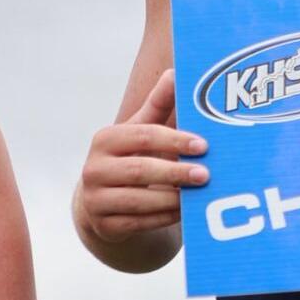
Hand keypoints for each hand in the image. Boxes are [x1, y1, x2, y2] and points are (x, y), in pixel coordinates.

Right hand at [78, 69, 208, 242]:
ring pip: (139, 200)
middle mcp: (94, 168)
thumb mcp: (141, 129)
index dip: (174, 139)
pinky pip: (139, 223)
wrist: (103, 200)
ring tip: (199, 196)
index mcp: (105, 139)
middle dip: (176, 172)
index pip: (143, 135)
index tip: (203, 145)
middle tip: (206, 174)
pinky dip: (164, 217)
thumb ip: (159, 104)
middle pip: (140, 170)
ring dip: (173, 198)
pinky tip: (185, 212)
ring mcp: (95, 199)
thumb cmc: (131, 156)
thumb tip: (176, 73)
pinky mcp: (104, 225)